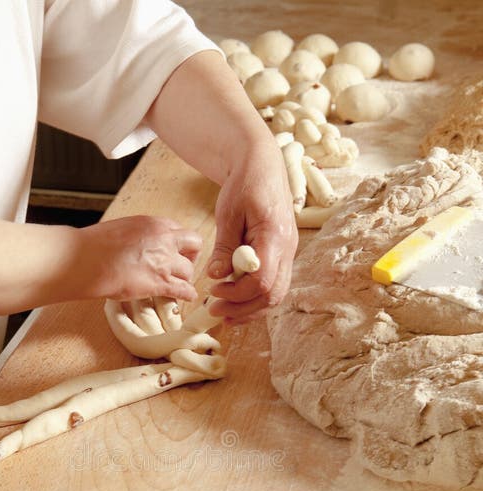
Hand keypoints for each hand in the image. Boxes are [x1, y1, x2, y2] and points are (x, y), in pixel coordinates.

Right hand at [76, 215, 201, 303]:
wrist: (84, 260)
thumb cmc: (95, 245)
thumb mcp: (123, 228)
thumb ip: (140, 235)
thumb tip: (143, 245)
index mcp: (153, 223)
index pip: (180, 230)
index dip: (179, 243)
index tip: (175, 251)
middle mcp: (163, 239)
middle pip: (194, 245)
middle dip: (191, 256)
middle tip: (182, 267)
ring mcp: (163, 261)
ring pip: (189, 270)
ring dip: (185, 278)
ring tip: (178, 284)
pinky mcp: (159, 283)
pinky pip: (185, 290)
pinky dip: (187, 294)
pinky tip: (186, 297)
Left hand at [206, 145, 297, 322]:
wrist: (263, 165)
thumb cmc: (245, 184)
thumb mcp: (228, 212)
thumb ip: (224, 246)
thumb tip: (216, 276)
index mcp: (275, 236)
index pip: (261, 280)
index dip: (237, 293)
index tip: (213, 291)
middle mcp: (288, 249)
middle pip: (272, 294)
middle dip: (243, 308)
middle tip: (215, 310)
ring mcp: (288, 254)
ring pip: (276, 295)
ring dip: (250, 309)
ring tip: (225, 313)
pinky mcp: (282, 256)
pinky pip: (274, 286)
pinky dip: (256, 299)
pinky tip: (236, 303)